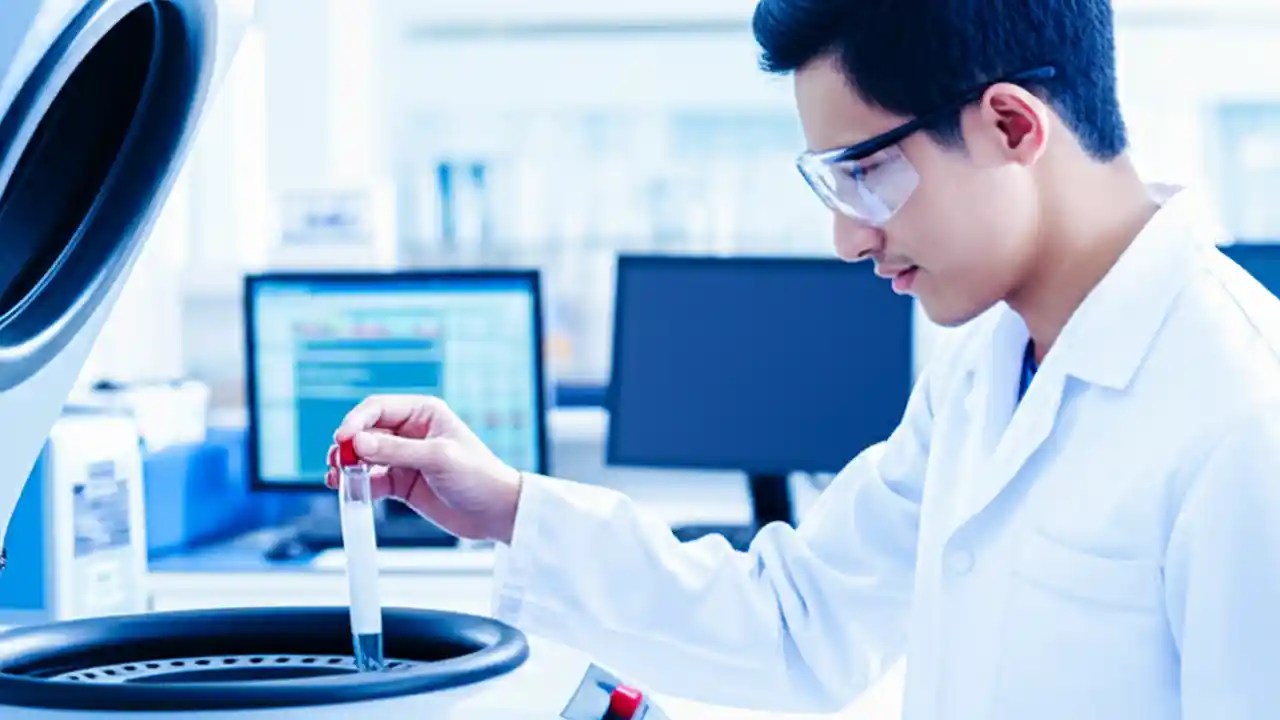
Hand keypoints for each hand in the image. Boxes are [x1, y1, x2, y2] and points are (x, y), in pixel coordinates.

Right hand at [325, 395, 522, 543]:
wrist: (496, 513)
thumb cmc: (479, 477)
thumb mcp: (439, 459)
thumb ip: (397, 451)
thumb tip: (358, 443)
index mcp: (424, 413)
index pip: (378, 408)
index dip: (356, 421)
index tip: (342, 439)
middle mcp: (411, 432)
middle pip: (366, 432)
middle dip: (348, 446)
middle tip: (337, 462)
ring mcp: (405, 458)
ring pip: (364, 456)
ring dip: (348, 465)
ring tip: (338, 477)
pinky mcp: (402, 483)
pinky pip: (372, 480)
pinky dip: (358, 484)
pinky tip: (348, 490)